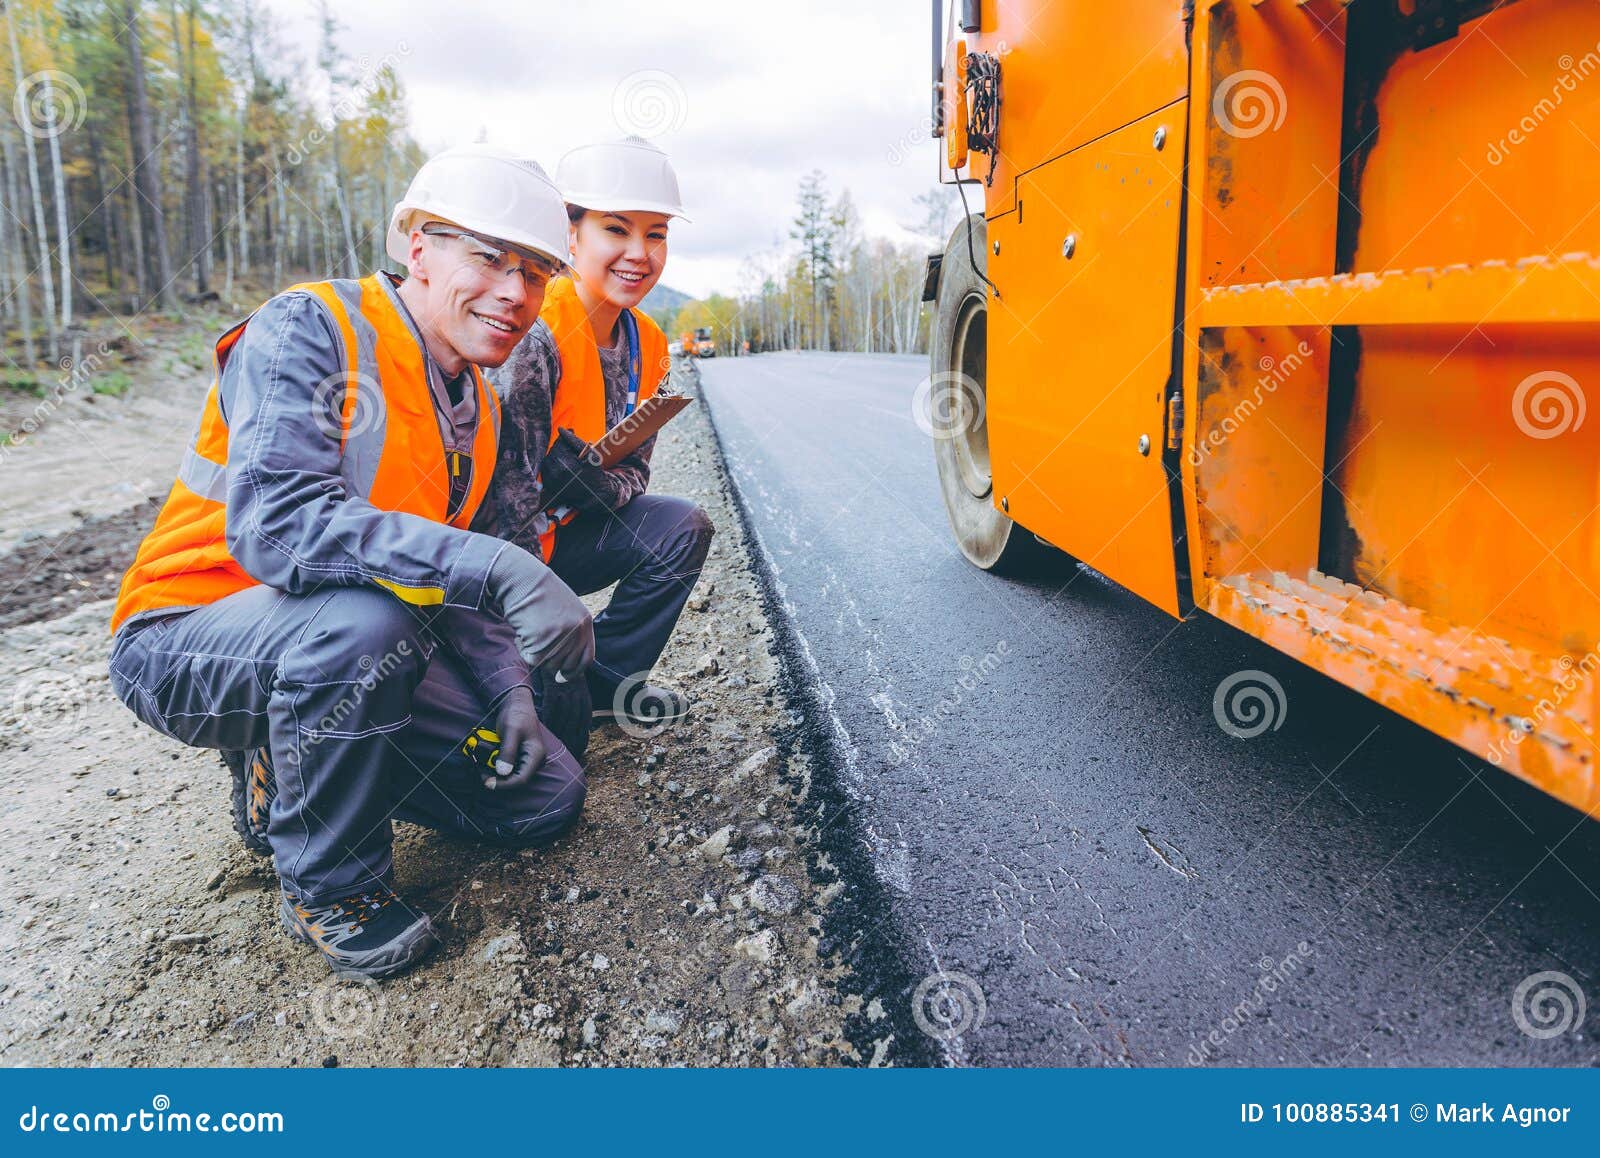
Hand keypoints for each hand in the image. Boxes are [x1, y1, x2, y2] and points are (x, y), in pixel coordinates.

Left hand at [484, 686, 545, 791]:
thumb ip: (508, 751)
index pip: (521, 779)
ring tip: (481, 765)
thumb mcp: (511, 731)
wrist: (518, 705)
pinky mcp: (519, 758)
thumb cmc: (517, 715)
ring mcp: (527, 760)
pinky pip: (507, 768)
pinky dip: (496, 766)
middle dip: (497, 779)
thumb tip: (502, 772)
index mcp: (535, 755)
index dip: (503, 784)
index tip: (487, 782)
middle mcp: (533, 761)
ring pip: (510, 775)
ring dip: (495, 773)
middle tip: (480, 772)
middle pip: (515, 780)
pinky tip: (486, 761)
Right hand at [485, 544, 594, 676]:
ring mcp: (561, 635)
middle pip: (564, 664)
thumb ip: (571, 633)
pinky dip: (523, 649)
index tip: (561, 677)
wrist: (520, 577)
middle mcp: (577, 630)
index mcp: (585, 622)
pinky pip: (532, 659)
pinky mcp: (543, 639)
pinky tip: (521, 631)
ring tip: (529, 629)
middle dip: (548, 660)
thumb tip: (565, 664)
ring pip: (548, 663)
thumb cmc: (537, 593)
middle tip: (535, 642)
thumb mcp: (565, 610)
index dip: (573, 671)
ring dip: (534, 652)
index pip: (586, 658)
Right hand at [538, 669, 591, 765]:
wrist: (559, 648)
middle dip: (572, 740)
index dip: (582, 738)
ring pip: (564, 716)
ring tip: (555, 746)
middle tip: (566, 754)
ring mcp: (566, 690)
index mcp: (584, 697)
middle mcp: (578, 695)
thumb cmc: (565, 672)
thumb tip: (580, 728)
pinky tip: (546, 728)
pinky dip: (549, 718)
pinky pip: (551, 706)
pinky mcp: (554, 685)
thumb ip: (578, 706)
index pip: (585, 723)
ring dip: (560, 733)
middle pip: (575, 723)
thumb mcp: (577, 688)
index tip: (579, 752)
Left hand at [540, 428, 612, 512]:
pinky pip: (545, 470)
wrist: (593, 494)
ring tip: (568, 462)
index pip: (558, 445)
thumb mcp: (589, 454)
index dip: (564, 442)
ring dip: (555, 457)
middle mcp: (556, 473)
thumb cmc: (593, 472)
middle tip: (572, 455)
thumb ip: (574, 440)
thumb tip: (561, 429)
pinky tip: (562, 468)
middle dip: (560, 450)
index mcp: (566, 463)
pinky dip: (551, 466)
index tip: (573, 447)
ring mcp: (551, 480)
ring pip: (547, 460)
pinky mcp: (549, 485)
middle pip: (552, 452)